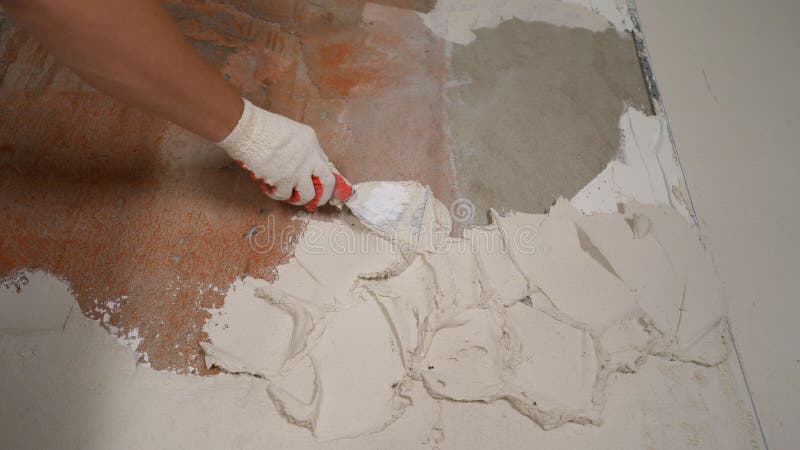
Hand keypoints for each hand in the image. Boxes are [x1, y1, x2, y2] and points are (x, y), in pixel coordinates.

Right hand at [217, 99, 346, 210]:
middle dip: (323, 196)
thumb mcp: (292, 132)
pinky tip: (269, 188)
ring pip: (308, 195)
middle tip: (315, 201)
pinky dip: (276, 195)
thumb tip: (303, 165)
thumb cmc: (263, 128)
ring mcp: (298, 170)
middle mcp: (310, 158)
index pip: (327, 166)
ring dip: (298, 198)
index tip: (321, 187)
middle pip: (328, 183)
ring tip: (289, 195)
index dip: (324, 179)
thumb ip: (301, 148)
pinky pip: (285, 196)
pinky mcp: (284, 180)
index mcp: (312, 143)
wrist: (248, 130)